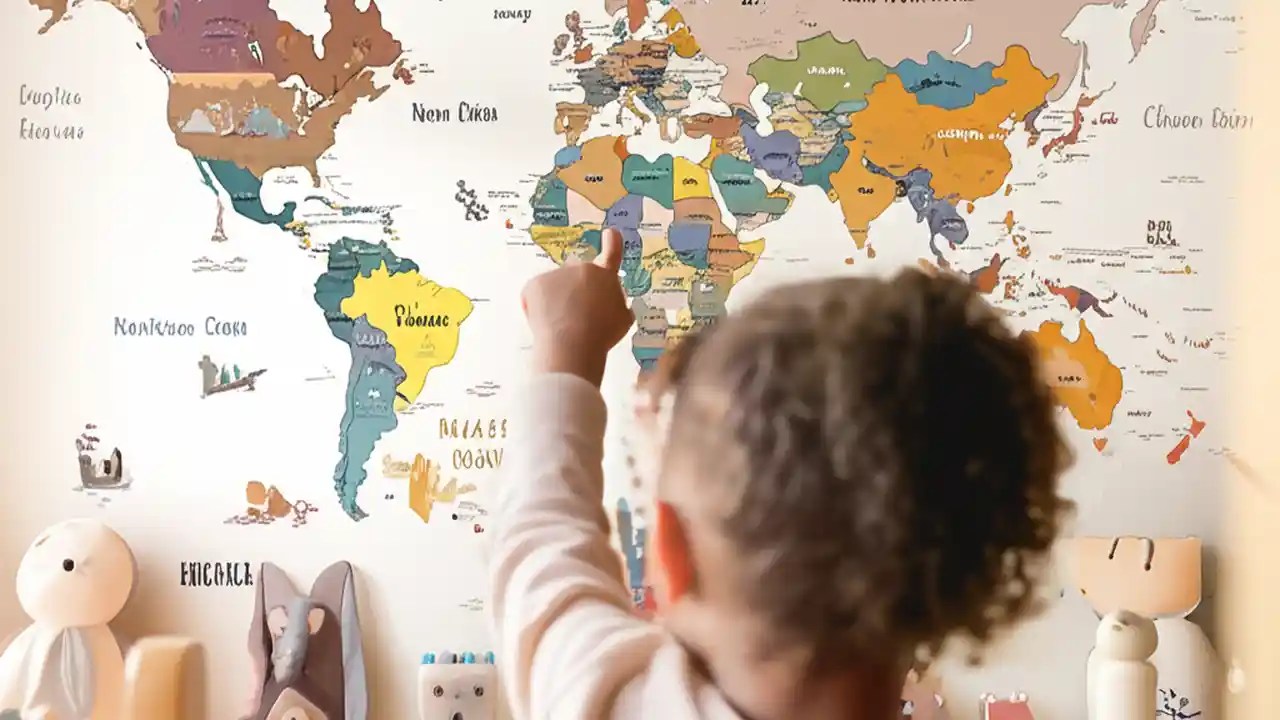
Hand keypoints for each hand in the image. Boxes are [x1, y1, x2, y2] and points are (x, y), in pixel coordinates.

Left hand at [522, 228, 633, 384]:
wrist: (571, 343)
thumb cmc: (602, 334)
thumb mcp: (622, 320)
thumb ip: (618, 305)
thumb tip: (611, 302)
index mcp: (605, 276)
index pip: (612, 253)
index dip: (612, 242)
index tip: (610, 233)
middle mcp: (581, 268)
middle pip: (577, 278)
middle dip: (576, 292)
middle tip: (576, 317)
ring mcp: (556, 273)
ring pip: (556, 288)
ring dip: (557, 301)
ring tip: (562, 326)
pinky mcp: (535, 283)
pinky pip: (536, 296)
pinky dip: (538, 308)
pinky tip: (546, 324)